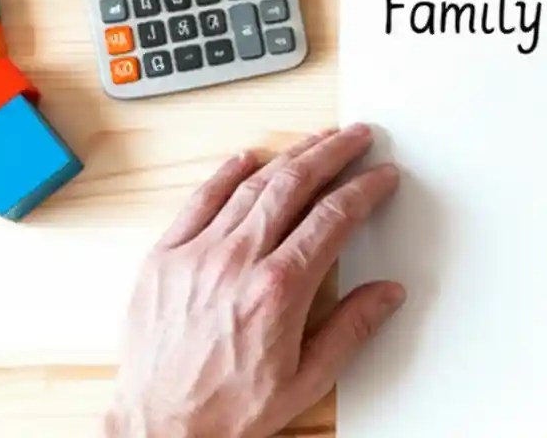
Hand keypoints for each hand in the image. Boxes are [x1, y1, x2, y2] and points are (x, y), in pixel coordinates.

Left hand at [105, 124, 404, 437]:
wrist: (160, 429)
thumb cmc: (228, 410)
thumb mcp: (306, 381)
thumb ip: (351, 330)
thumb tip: (387, 294)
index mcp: (279, 291)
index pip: (333, 218)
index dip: (364, 189)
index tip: (381, 176)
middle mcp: (237, 262)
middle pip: (295, 186)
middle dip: (333, 153)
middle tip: (356, 137)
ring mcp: (196, 255)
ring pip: (251, 186)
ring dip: (290, 156)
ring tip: (316, 141)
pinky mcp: (163, 258)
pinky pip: (199, 201)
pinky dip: (226, 174)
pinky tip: (247, 159)